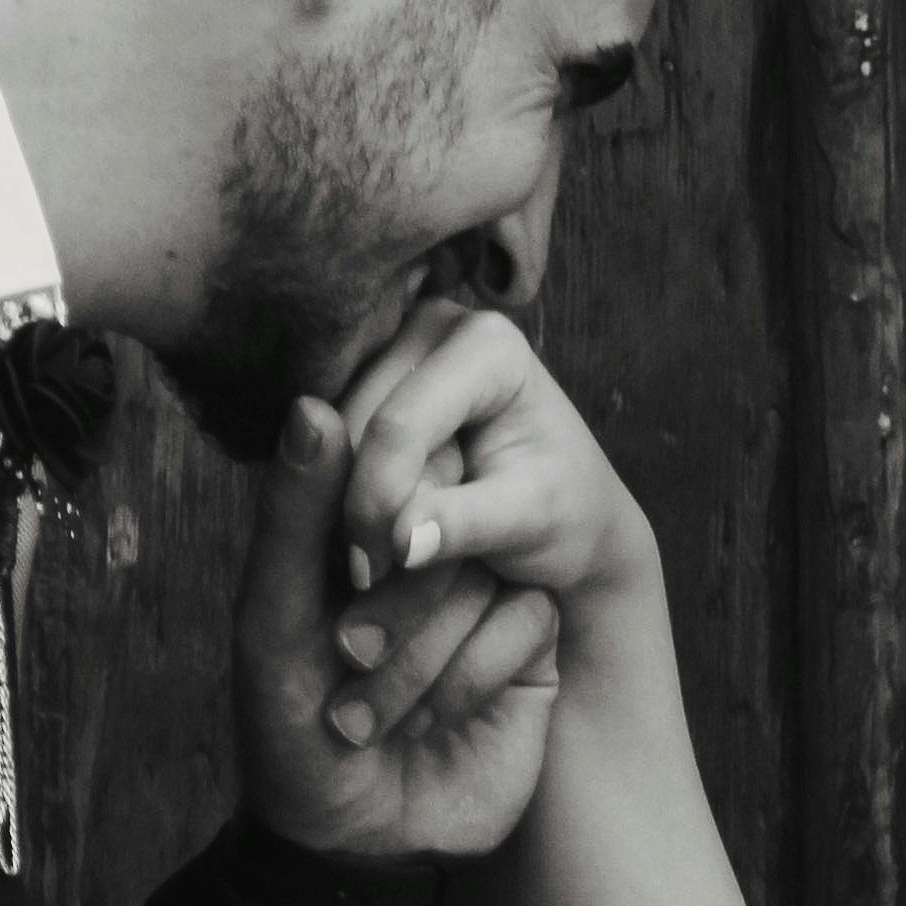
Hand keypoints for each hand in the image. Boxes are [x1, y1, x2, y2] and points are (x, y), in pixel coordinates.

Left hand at [232, 380, 563, 873]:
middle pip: (440, 509)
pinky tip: (438, 724)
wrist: (358, 849)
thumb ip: (294, 518)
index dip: (363, 510)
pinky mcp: (528, 647)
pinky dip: (473, 674)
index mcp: (346, 533)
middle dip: (392, 600)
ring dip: (423, 651)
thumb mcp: (274, 624)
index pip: (376, 462)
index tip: (339, 577)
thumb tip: (312, 403)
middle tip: (345, 661)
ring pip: (483, 568)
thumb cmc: (294, 737)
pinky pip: (523, 619)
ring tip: (369, 714)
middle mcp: (419, 552)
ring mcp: (480, 596)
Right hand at [329, 309, 652, 639]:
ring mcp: (398, 348)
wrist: (572, 513)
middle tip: (374, 578)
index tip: (375, 572)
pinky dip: (343, 498)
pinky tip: (366, 541)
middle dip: (359, 507)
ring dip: (346, 508)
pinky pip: (333, 446)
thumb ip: (466, 525)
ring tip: (376, 566)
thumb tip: (401, 542)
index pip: (401, 425)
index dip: (377, 499)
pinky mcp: (373, 380)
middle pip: (355, 426)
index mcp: (487, 344)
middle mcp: (434, 327)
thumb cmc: (564, 515)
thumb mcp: (530, 522)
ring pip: (334, 439)